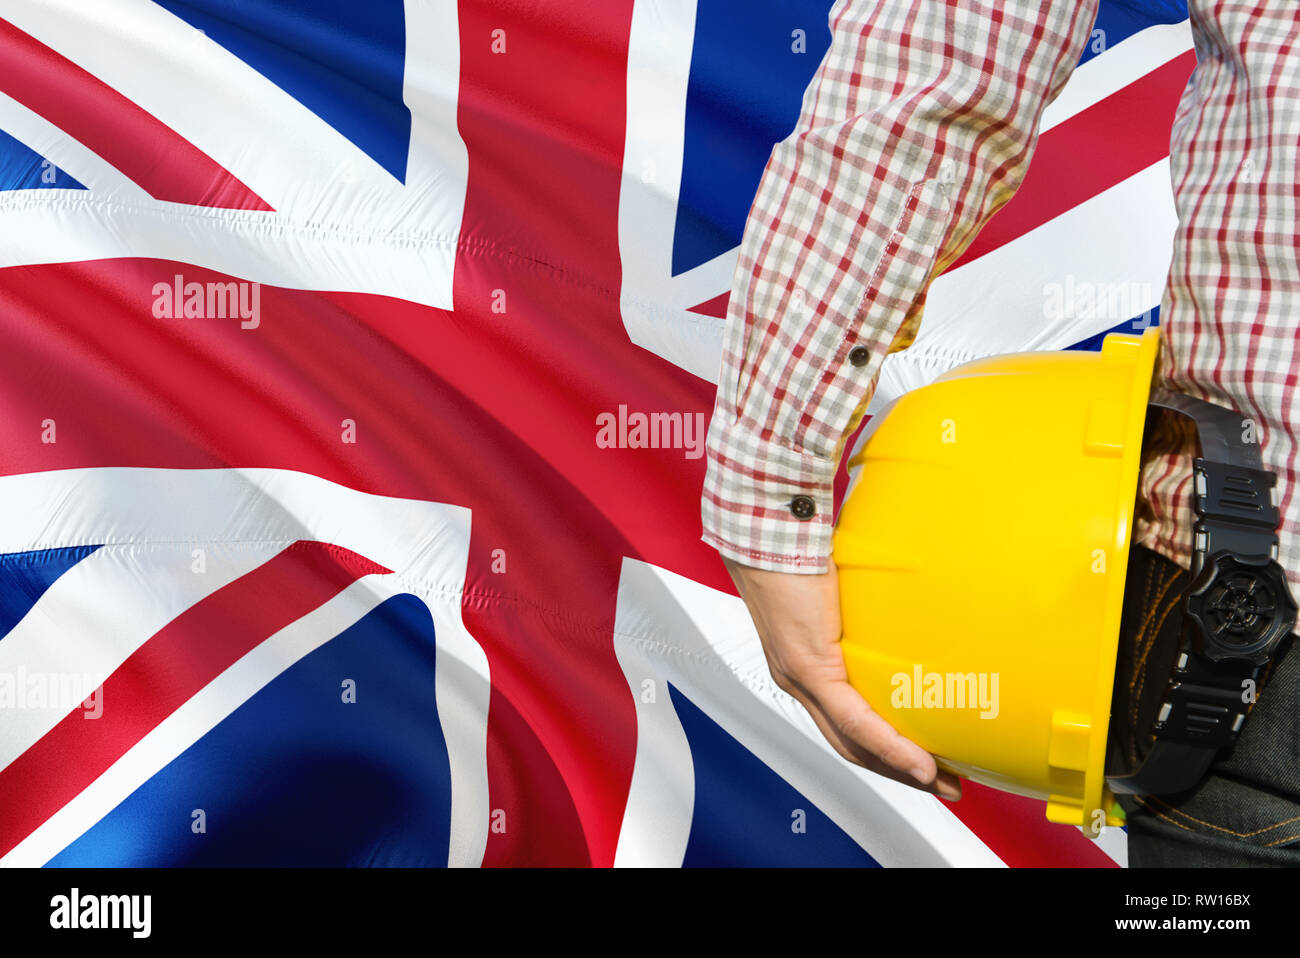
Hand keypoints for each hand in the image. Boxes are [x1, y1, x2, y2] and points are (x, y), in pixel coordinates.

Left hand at [723, 555, 961, 800]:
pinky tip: (920, 763)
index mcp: (804, 667)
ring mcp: (801, 678)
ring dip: (901, 770)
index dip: (884, 751)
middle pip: (851, 746)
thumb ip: (865, 604)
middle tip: (943, 784)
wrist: (768, 531)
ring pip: (853, 744)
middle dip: (899, 773)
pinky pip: (854, 719)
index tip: (922, 763)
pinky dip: (890, 746)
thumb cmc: (798, 548)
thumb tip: (908, 595)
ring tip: (941, 783)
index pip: (844, 725)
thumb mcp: (840, 588)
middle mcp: (799, 682)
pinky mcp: (810, 667)